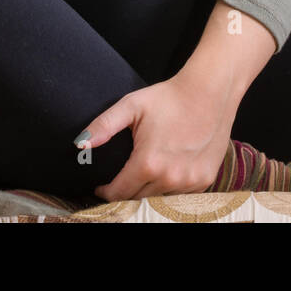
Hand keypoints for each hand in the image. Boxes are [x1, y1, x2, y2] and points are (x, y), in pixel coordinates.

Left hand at [79, 70, 235, 200]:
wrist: (210, 91)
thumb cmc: (169, 97)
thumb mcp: (131, 105)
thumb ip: (103, 126)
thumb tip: (80, 144)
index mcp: (148, 163)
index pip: (118, 193)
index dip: (106, 191)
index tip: (101, 186)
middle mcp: (170, 178)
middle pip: (138, 198)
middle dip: (126, 191)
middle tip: (121, 179)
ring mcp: (189, 182)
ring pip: (159, 198)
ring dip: (148, 190)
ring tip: (144, 173)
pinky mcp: (204, 180)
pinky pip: (179, 194)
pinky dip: (170, 187)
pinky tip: (167, 171)